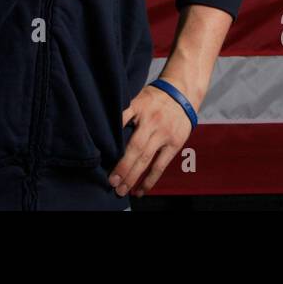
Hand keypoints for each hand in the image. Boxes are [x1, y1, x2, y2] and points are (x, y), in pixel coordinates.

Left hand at [108, 78, 194, 197]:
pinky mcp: (174, 143)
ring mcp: (164, 133)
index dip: (111, 138)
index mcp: (139, 107)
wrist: (182, 93)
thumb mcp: (137, 98)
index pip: (121, 122)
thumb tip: (103, 131)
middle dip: (122, 167)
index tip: (100, 155)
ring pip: (146, 158)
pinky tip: (140, 190)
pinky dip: (150, 179)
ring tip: (122, 190)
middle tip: (111, 183)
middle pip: (135, 147)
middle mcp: (152, 121)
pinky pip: (161, 165)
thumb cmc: (153, 98)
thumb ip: (124, 112)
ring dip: (133, 177)